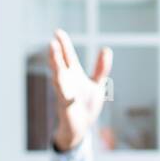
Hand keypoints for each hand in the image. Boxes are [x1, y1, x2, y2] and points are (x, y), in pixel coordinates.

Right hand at [46, 29, 111, 151]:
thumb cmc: (86, 105)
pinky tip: (70, 94)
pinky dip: (68, 97)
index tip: (57, 32)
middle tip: (52, 42)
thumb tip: (107, 49)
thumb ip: (101, 69)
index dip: (63, 44)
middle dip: (56, 55)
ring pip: (58, 80)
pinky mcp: (66, 108)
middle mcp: (67, 82)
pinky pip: (66, 101)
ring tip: (52, 60)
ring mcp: (65, 94)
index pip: (67, 56)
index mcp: (74, 75)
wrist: (81, 128)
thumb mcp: (97, 84)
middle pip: (60, 65)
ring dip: (55, 69)